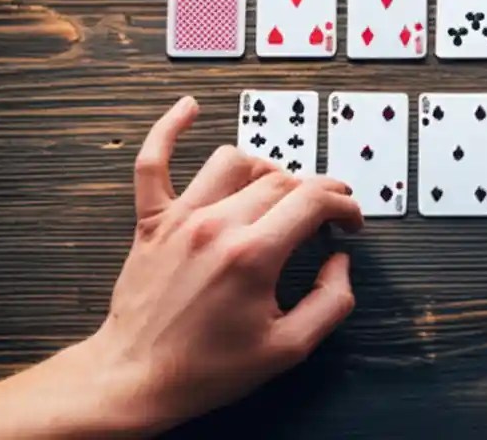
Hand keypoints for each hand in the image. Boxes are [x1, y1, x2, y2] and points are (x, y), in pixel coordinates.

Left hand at [83, 96, 362, 432]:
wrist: (136, 379)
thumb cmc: (205, 369)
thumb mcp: (289, 348)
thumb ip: (331, 302)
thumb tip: (340, 263)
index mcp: (252, 255)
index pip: (313, 199)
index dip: (344, 204)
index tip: (350, 220)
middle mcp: (216, 226)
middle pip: (281, 180)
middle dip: (316, 190)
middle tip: (328, 210)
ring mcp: (180, 220)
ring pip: (233, 162)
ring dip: (266, 169)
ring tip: (280, 190)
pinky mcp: (151, 223)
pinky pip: (153, 163)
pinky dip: (168, 130)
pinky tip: (188, 108)